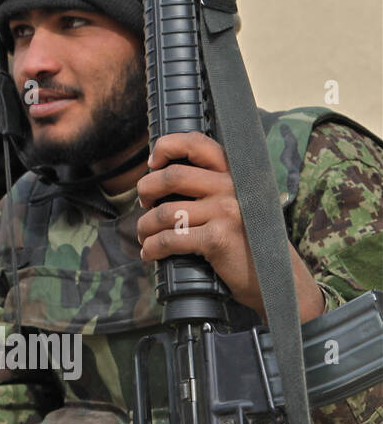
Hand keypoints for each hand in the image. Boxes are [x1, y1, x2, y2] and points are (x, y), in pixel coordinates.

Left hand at [135, 132, 324, 322]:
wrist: (280, 281)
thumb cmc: (249, 242)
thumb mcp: (239, 204)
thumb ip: (211, 186)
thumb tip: (160, 176)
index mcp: (236, 174)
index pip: (197, 143)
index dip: (167, 147)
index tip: (152, 163)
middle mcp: (233, 187)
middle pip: (172, 176)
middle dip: (146, 190)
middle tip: (144, 204)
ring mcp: (226, 212)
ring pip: (165, 211)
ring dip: (145, 226)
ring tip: (144, 236)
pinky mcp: (217, 238)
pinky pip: (169, 239)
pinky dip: (152, 248)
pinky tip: (149, 254)